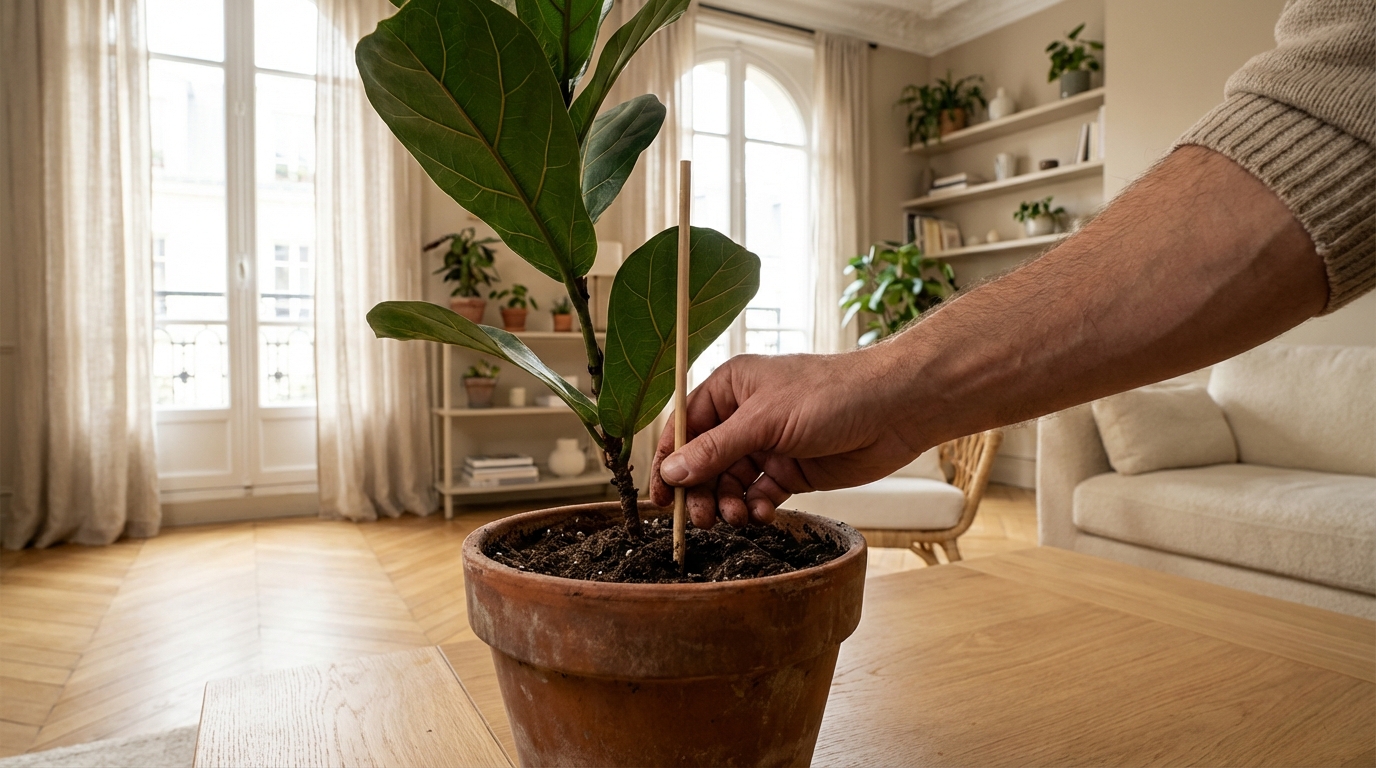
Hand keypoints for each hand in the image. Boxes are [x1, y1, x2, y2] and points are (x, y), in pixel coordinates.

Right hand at [650, 349, 928, 528]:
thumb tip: (671, 472)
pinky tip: (764, 513)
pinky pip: (760, 495)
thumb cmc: (831, 395)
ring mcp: (768, 445)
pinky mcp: (791, 470)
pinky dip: (756, 507)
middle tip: (702, 517)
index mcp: (730, 388)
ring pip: (730, 483)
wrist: (894, 410)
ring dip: (728, 503)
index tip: (660, 496)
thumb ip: (716, 449)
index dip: (668, 461)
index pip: (683, 427)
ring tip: (737, 516)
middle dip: (700, 490)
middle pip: (703, 461)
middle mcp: (744, 416)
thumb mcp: (764, 420)